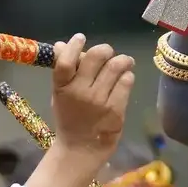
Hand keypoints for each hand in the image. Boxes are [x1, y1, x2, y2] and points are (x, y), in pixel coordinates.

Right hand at [51, 34, 135, 161]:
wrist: (81, 148)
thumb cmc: (70, 117)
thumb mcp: (59, 94)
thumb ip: (63, 71)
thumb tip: (61, 44)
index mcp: (62, 88)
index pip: (65, 62)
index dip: (73, 46)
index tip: (80, 38)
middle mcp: (80, 93)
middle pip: (96, 57)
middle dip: (105, 50)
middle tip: (108, 53)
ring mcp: (99, 102)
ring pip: (116, 66)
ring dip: (122, 60)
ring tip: (124, 62)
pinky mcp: (116, 110)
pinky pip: (126, 82)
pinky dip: (127, 76)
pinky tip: (124, 79)